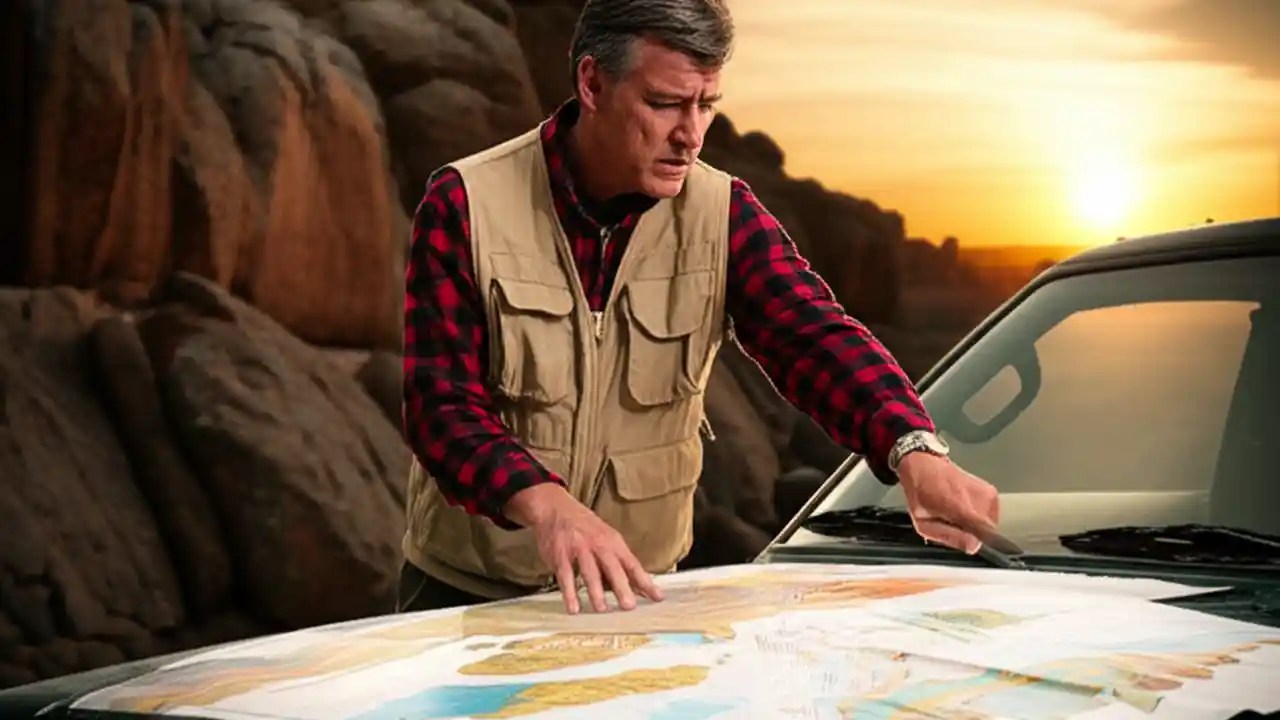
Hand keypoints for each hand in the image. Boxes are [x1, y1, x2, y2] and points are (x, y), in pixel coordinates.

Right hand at [504, 484, 663, 613]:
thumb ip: (620, 562)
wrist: (554, 507)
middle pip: (612, 568)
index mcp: (613, 542)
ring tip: (602, 609)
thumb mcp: (606, 538)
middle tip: (629, 606)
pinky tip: (573, 608)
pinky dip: (569, 593)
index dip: (644, 581)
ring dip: (595, 591)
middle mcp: (598, 544)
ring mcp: (579, 549)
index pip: (632, 564)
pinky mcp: (560, 555)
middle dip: (622, 587)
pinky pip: (565, 576)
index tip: (657, 597)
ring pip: (589, 572)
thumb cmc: (584, 527)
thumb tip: (639, 586)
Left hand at [896, 453, 999, 553]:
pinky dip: (980, 514)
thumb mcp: (924, 524)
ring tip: (957, 513)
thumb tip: (973, 547)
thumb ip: (950, 537)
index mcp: (960, 507)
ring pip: (990, 523)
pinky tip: (965, 507)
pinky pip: (991, 513)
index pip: (986, 532)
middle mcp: (978, 498)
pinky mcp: (991, 491)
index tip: (969, 542)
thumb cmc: (921, 493)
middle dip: (972, 533)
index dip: (980, 542)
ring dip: (976, 523)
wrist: (925, 466)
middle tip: (954, 524)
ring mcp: (987, 493)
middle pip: (987, 531)